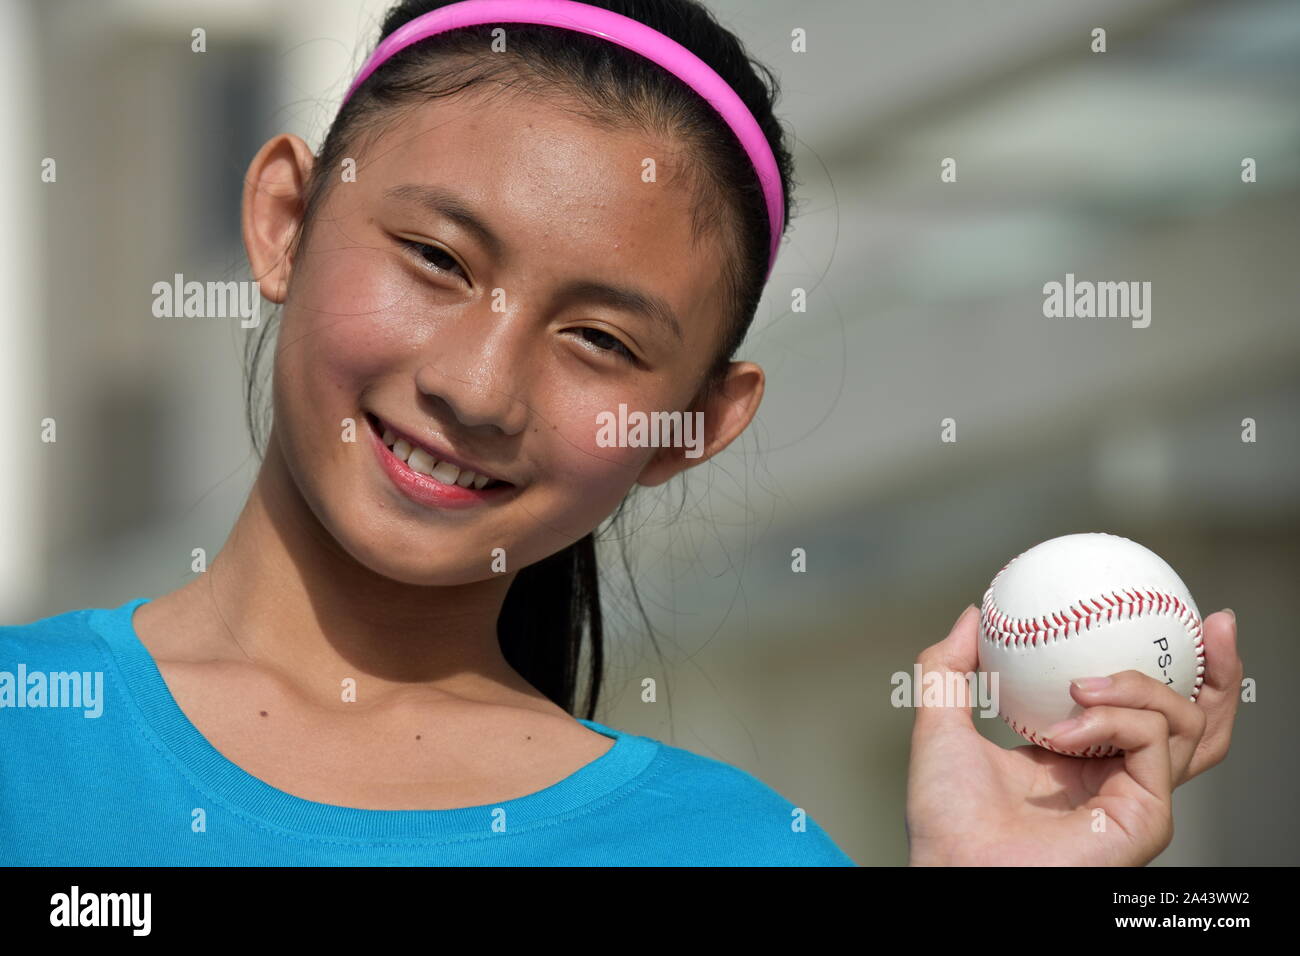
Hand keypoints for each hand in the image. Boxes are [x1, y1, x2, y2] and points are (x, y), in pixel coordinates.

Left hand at [904, 604, 1241, 865]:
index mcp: (1080, 759)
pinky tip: (1074, 714)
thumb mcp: (942, 722)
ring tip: (1086, 680)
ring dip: (1141, 684)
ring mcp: (1137, 797)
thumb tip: (973, 614)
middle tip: (1209, 623)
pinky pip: (1153, 740)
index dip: (1161, 664)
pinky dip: (1117, 717)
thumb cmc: (945, 815)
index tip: (1157, 609)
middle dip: (1215, 671)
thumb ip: (950, 669)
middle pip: (1193, 721)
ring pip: (1183, 723)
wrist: (954, 866)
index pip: (1140, 710)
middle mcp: (1117, 778)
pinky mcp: (1147, 815)